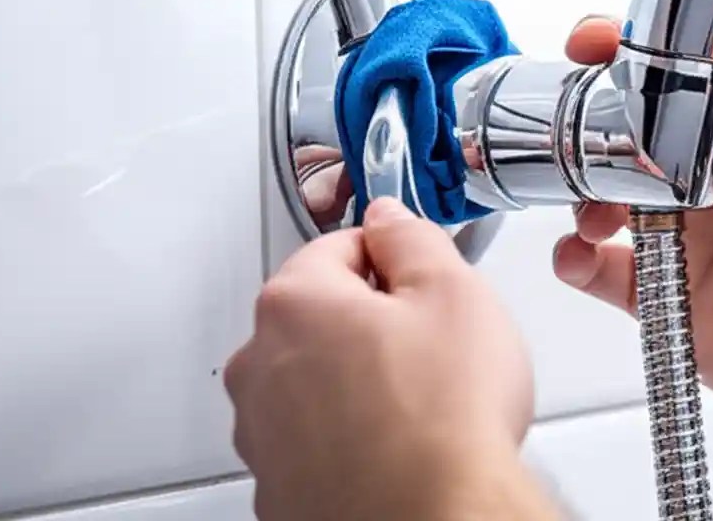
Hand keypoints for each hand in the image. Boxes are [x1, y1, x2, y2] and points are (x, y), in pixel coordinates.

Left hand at [226, 198, 555, 519]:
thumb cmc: (441, 421)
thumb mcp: (453, 291)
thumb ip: (413, 238)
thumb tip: (391, 221)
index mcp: (293, 304)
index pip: (341, 245)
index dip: (395, 259)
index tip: (423, 279)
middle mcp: (258, 368)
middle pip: (322, 315)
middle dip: (374, 322)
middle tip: (433, 346)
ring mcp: (263, 436)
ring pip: (316, 381)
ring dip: (360, 383)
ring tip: (422, 406)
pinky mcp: (280, 490)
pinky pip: (317, 442)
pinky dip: (352, 439)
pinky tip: (401, 448)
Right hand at [552, 17, 712, 445]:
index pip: (686, 77)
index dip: (639, 53)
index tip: (602, 41)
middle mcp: (710, 182)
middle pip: (632, 132)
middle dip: (595, 119)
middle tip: (586, 126)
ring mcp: (685, 237)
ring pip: (608, 195)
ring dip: (585, 188)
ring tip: (594, 205)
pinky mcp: (665, 295)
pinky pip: (603, 271)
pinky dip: (576, 258)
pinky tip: (579, 254)